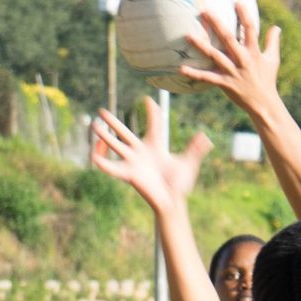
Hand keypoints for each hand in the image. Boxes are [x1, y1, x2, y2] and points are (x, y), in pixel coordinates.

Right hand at [90, 99, 211, 208]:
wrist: (173, 201)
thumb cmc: (180, 185)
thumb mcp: (188, 163)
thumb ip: (196, 149)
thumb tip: (206, 137)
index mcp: (156, 146)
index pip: (153, 125)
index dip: (152, 112)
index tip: (148, 99)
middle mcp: (141, 152)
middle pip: (124, 133)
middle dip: (113, 123)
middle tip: (101, 111)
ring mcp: (133, 163)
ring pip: (115, 146)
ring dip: (104, 137)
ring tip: (93, 125)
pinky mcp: (129, 174)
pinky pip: (113, 168)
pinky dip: (103, 162)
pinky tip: (94, 155)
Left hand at [178, 5, 282, 116]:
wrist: (264, 105)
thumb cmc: (267, 80)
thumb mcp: (273, 59)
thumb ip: (272, 42)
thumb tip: (276, 27)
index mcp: (254, 52)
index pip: (250, 29)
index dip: (244, 14)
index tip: (236, 1)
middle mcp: (242, 60)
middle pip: (228, 38)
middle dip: (216, 24)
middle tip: (205, 10)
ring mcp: (233, 71)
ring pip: (215, 56)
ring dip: (201, 45)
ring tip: (188, 35)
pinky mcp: (225, 83)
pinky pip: (207, 78)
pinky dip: (194, 74)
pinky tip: (181, 68)